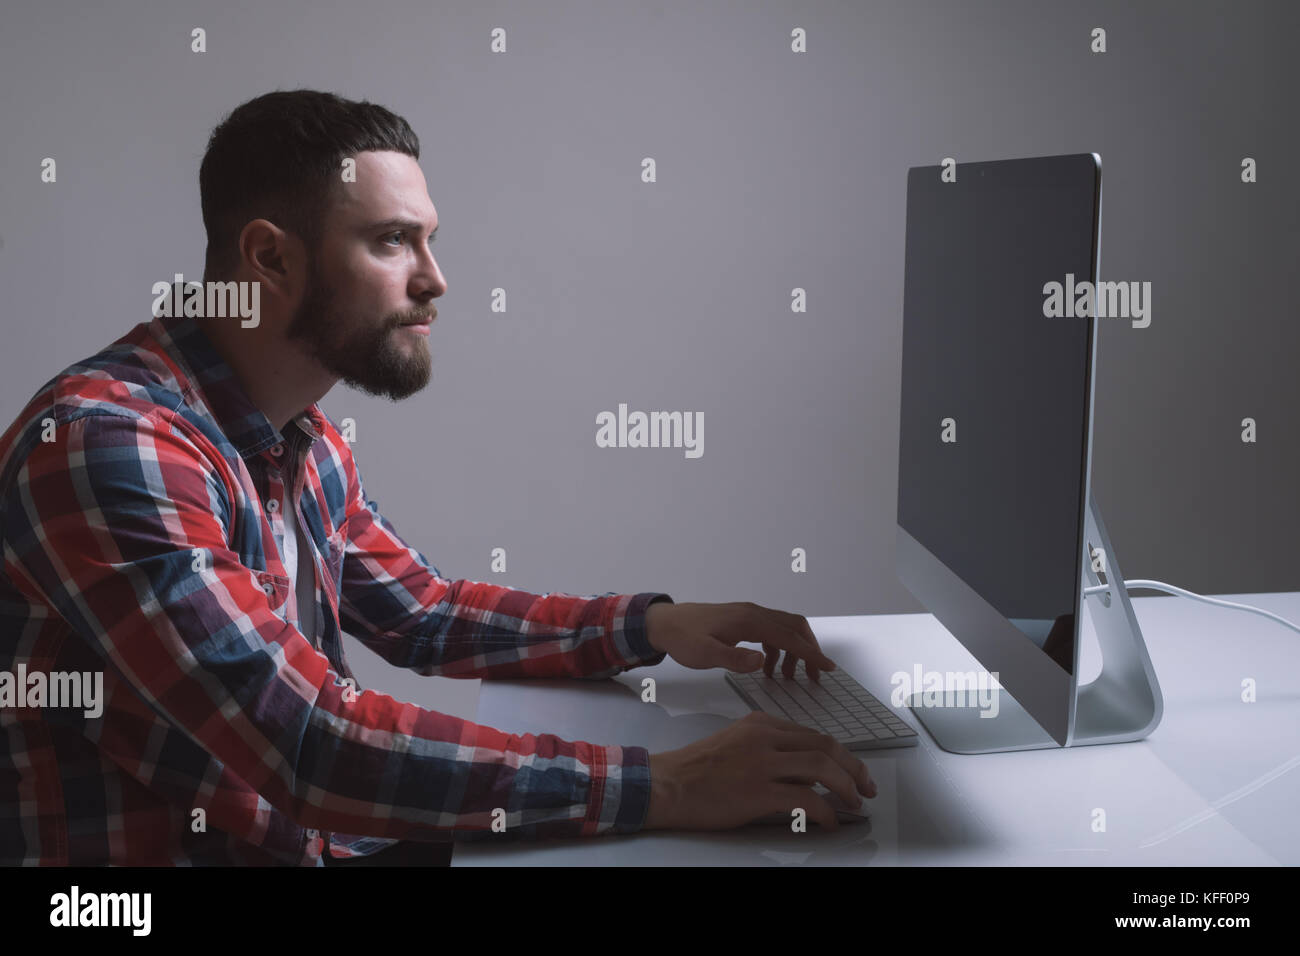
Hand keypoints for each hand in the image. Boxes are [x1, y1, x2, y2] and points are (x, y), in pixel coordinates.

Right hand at [644, 712, 877, 830]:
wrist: (666, 784)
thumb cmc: (696, 770)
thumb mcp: (736, 744)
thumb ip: (770, 750)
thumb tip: (806, 775)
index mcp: (760, 724)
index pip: (813, 734)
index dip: (840, 754)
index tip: (853, 772)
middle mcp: (764, 738)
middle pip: (825, 746)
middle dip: (854, 768)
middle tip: (867, 788)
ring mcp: (761, 763)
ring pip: (821, 767)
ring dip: (846, 786)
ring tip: (854, 803)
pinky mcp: (757, 791)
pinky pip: (805, 800)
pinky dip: (824, 812)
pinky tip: (829, 822)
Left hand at [645, 600, 834, 680]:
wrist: (665, 623)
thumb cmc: (683, 639)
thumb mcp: (706, 654)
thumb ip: (734, 659)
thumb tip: (763, 662)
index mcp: (749, 621)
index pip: (790, 636)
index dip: (811, 653)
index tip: (828, 668)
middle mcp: (753, 613)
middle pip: (794, 627)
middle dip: (809, 650)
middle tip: (815, 676)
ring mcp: (748, 614)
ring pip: (783, 628)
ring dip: (793, 652)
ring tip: (789, 678)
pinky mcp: (742, 620)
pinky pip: (770, 631)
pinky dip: (777, 649)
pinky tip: (768, 667)